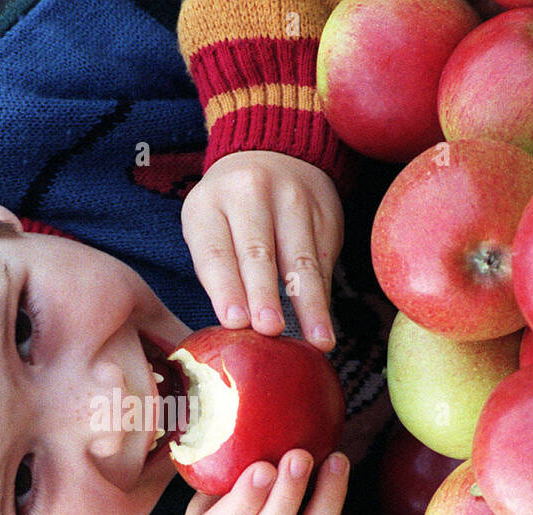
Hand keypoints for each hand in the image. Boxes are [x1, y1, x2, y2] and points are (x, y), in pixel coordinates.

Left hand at [181, 150, 343, 351]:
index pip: (216, 251)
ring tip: (317, 340)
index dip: (226, 287)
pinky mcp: (325, 210)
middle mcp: (251, 193)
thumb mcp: (207, 227)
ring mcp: (293, 198)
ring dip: (309, 304)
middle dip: (264, 294)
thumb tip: (239, 326)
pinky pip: (324, 259)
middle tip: (269, 329)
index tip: (235, 321)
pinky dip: (323, 295)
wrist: (272, 155)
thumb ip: (217, 270)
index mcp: (210, 203)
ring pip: (302, 259)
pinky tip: (324, 324)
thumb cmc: (230, 211)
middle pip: (259, 252)